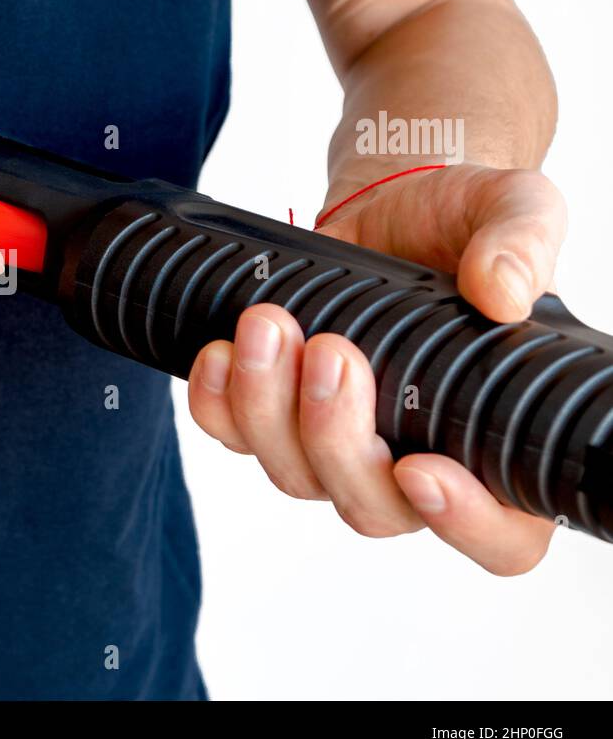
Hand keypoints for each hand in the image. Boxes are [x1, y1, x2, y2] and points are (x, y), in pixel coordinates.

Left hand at [187, 164, 566, 573]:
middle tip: (331, 352)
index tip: (420, 469)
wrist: (393, 203)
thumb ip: (521, 246)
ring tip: (268, 325)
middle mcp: (418, 459)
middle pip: (372, 507)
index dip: (463, 521)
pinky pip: (233, 435)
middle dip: (337, 438)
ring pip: (293, 474)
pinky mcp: (275, 414)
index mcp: (498, 437)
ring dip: (267, 407)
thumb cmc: (463, 224)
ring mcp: (337, 445)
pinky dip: (217, 400)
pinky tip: (221, 350)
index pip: (501, 534)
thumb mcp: (515, 212)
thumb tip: (501, 293)